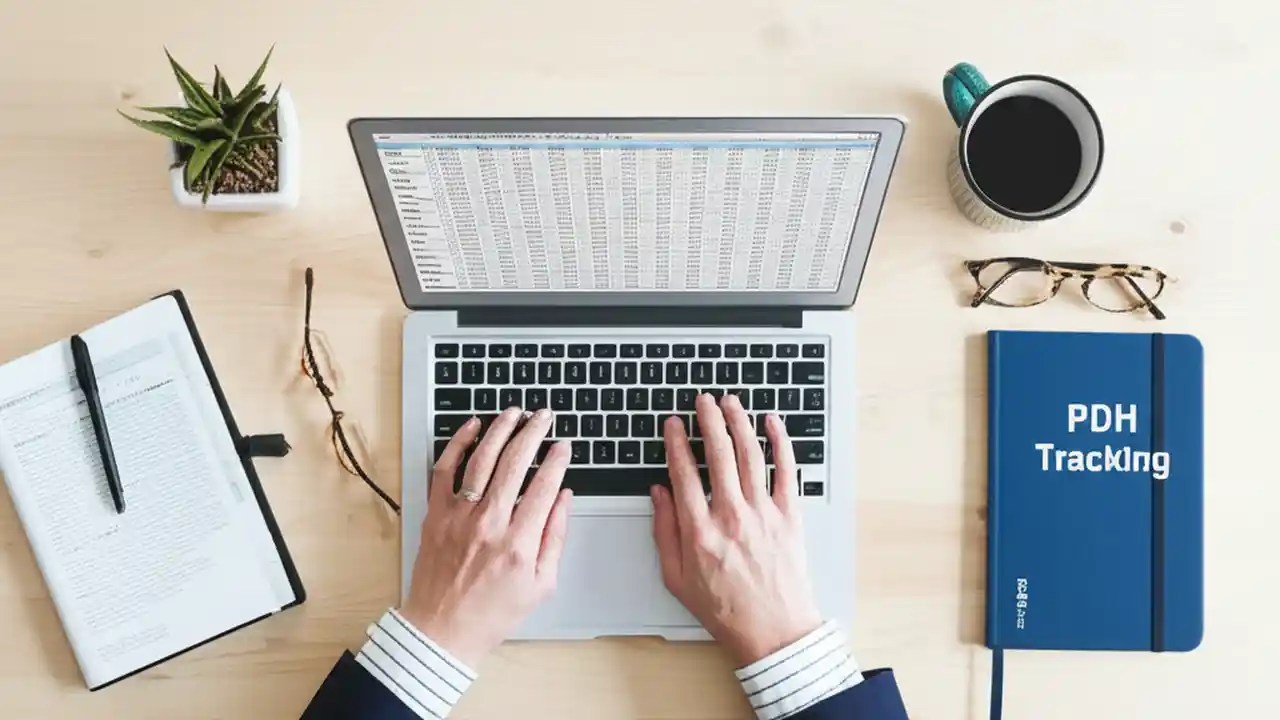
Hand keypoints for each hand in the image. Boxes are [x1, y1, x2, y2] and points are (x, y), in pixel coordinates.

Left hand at [399, 407, 573, 666]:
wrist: (442, 630)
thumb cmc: (491, 613)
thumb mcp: (541, 584)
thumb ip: (555, 537)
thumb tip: (564, 499)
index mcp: (519, 543)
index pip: (544, 485)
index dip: (557, 459)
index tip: (564, 446)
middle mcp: (488, 523)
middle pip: (515, 462)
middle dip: (533, 432)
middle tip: (544, 416)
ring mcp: (458, 515)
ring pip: (482, 458)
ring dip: (501, 429)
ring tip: (514, 412)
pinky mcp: (435, 514)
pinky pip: (444, 469)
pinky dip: (458, 443)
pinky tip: (472, 426)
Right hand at [651, 394, 821, 665]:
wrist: (773, 631)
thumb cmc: (725, 610)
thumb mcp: (676, 578)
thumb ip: (664, 532)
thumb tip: (658, 493)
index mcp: (700, 531)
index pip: (683, 473)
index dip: (675, 443)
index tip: (672, 425)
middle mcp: (731, 516)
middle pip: (718, 454)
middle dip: (707, 420)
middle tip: (701, 401)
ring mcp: (763, 513)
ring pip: (750, 455)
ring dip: (738, 422)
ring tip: (729, 402)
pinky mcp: (789, 517)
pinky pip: (786, 471)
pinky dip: (780, 443)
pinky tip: (772, 423)